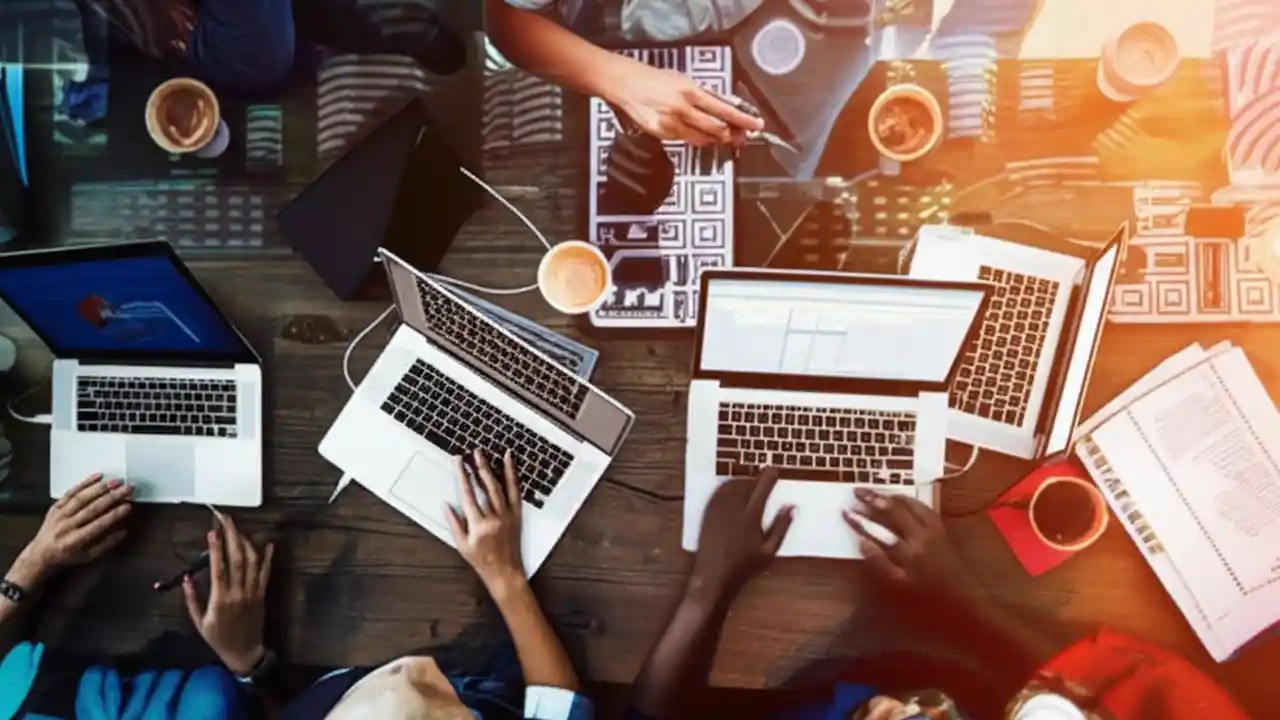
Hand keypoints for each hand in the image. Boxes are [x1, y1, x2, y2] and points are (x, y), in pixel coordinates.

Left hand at [12, 474, 132, 587]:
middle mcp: (66, 526)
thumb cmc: (66, 555)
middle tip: (128, 489)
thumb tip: (124, 531)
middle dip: (113, 497)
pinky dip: (85, 483)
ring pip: (82, 498)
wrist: (41, 553)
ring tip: (116, 481)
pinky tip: (98, 477)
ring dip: (101, 488)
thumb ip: (106, 544)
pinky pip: (71, 492)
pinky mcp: (56, 506)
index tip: (128, 506)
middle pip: (93, 508)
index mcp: (75, 540)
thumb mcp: (88, 556)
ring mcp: (60, 515)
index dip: (115, 514)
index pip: (99, 524)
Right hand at [183, 515, 273, 675]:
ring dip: (246, 543)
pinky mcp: (262, 594)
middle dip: (232, 537)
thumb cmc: (218, 637)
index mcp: (220, 599)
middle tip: (226, 520)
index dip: (215, 549)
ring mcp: (252, 592)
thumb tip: (186, 577)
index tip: (212, 532)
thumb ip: (192, 599)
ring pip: (252, 562)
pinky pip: (266, 573)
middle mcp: (238, 593)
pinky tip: (268, 544)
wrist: (244, 651)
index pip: (218, 568)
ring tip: (238, 529)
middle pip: (236, 559)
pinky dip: (268, 557)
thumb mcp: (199, 621)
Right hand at [445, 449, 524, 591]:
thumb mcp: (461, 544)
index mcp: (479, 525)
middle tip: (474, 452)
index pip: (468, 495)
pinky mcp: (517, 515)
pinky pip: (515, 492)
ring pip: (501, 487)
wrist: (505, 572)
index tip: (458, 462)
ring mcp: (508, 515)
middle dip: (479, 467)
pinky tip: (509, 462)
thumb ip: (454, 523)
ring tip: (487, 455)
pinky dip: (512, 475)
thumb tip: (446, 504)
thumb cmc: (481, 560)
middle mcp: (494, 518)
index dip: (462, 476)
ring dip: (494, 468)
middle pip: (486, 487)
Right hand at [606, 57, 762, 145]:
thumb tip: (723, 104)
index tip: (756, 125)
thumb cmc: (651, 78)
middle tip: (742, 137)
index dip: (742, 120)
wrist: (625, 84)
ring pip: (702, 138)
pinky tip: (701, 136)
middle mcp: (683, 109)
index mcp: (691, 92)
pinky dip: (696, 138)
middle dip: (732, 135)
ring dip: (716, 139)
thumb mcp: (681, 80)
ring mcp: (672, 123)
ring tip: (724, 138)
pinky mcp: (662, 133)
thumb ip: (703, 93)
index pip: (724, 109)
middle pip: (716, 128)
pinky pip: (685, 139)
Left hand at [691, 467, 793, 598]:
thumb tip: (791, 506)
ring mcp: (718, 510)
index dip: (770, 476)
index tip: (775, 469)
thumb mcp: (770, 550)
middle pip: (746, 483)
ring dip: (742, 480)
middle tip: (764, 477)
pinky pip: (717, 492)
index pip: (762, 488)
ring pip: (731, 485)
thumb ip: (781, 526)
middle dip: (756, 478)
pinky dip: (726, 486)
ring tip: (749, 482)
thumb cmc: (744, 567)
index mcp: (751, 516)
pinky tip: (731, 489)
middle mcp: (733, 509)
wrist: (714, 576)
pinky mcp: (707, 513)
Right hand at [843, 488, 983, 606]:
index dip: (859, 520)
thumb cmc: (929, 603)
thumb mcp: (899, 587)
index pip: (877, 530)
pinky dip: (910, 501)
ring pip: (910, 505)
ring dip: (891, 496)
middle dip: (873, 499)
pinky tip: (903, 500)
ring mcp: (933, 531)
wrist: (967, 605)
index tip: (844, 511)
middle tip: (857, 491)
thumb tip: (862, 543)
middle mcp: (920, 536)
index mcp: (906, 552)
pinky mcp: (942, 531)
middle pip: (893, 511)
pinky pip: (924, 508)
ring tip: (876, 492)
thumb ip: (879, 564)